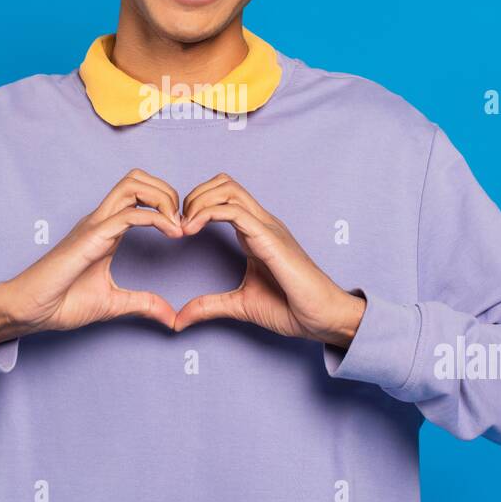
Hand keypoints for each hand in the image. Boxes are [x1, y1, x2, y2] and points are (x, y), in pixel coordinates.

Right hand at [0, 169, 184, 341]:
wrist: (30, 311)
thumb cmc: (61, 303)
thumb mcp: (114, 303)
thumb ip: (143, 304)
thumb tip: (171, 318)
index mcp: (105, 229)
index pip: (137, 193)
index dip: (166, 203)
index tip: (183, 230)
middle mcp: (100, 220)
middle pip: (137, 178)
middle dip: (168, 191)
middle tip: (183, 222)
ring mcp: (94, 225)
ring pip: (133, 185)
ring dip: (163, 198)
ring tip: (178, 225)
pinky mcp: (91, 238)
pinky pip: (128, 215)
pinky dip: (156, 218)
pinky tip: (171, 234)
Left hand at [172, 173, 366, 346]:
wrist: (323, 319)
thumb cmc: (293, 309)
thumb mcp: (240, 305)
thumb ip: (210, 307)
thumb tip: (179, 319)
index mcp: (256, 232)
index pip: (224, 196)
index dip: (196, 205)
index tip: (178, 231)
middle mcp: (262, 223)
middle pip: (224, 182)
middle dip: (193, 196)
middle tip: (177, 225)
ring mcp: (267, 227)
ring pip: (227, 188)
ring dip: (198, 201)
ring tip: (183, 227)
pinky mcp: (270, 238)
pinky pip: (234, 211)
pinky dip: (207, 214)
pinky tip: (191, 231)